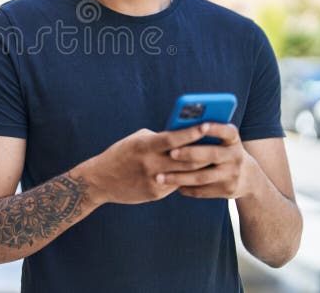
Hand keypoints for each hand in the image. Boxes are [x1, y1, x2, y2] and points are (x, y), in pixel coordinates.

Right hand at [80, 124, 212, 205]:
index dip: (191, 132)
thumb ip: (158, 138)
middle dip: (204, 151)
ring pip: (185, 173)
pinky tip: (197, 172)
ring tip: (214, 158)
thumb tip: (182, 135)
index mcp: (144, 146)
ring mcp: (153, 180)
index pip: (173, 138)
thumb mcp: (136, 140)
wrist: (100, 181)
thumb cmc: (120, 154)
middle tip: (219, 144)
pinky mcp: (155, 193)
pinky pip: (177, 183)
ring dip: (200, 166)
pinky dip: (187, 177)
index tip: (207, 125)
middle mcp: (150, 163)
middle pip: (185, 158)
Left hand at [163, 123, 257, 198]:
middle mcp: (236, 156)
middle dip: (191, 153)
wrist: (247, 176)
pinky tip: (170, 186)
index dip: (216, 128)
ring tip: (160, 177)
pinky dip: (185, 188)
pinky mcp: (227, 190)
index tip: (202, 125)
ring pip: (202, 177)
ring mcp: (232, 175)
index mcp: (233, 139)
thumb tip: (176, 126)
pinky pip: (202, 190)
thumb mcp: (221, 139)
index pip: (227, 131)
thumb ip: (204, 133)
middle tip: (171, 153)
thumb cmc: (221, 148)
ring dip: (180, 177)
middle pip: (212, 154)